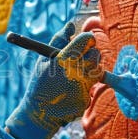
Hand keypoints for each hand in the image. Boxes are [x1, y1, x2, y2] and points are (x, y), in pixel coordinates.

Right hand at [6, 23, 101, 138]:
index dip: (87, 39)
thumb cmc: (40, 83)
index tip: (84, 41)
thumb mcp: (44, 60)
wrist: (39, 114)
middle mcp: (75, 73)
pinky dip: (85, 86)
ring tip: (76, 73)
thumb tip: (71, 25)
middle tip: (81, 58)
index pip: (86, 40)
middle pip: (96, 54)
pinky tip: (72, 90)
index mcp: (63, 60)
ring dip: (90, 69)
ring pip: (98, 70)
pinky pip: (92, 87)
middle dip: (90, 53)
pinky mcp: (86, 100)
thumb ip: (58, 40)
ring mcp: (82, 88)